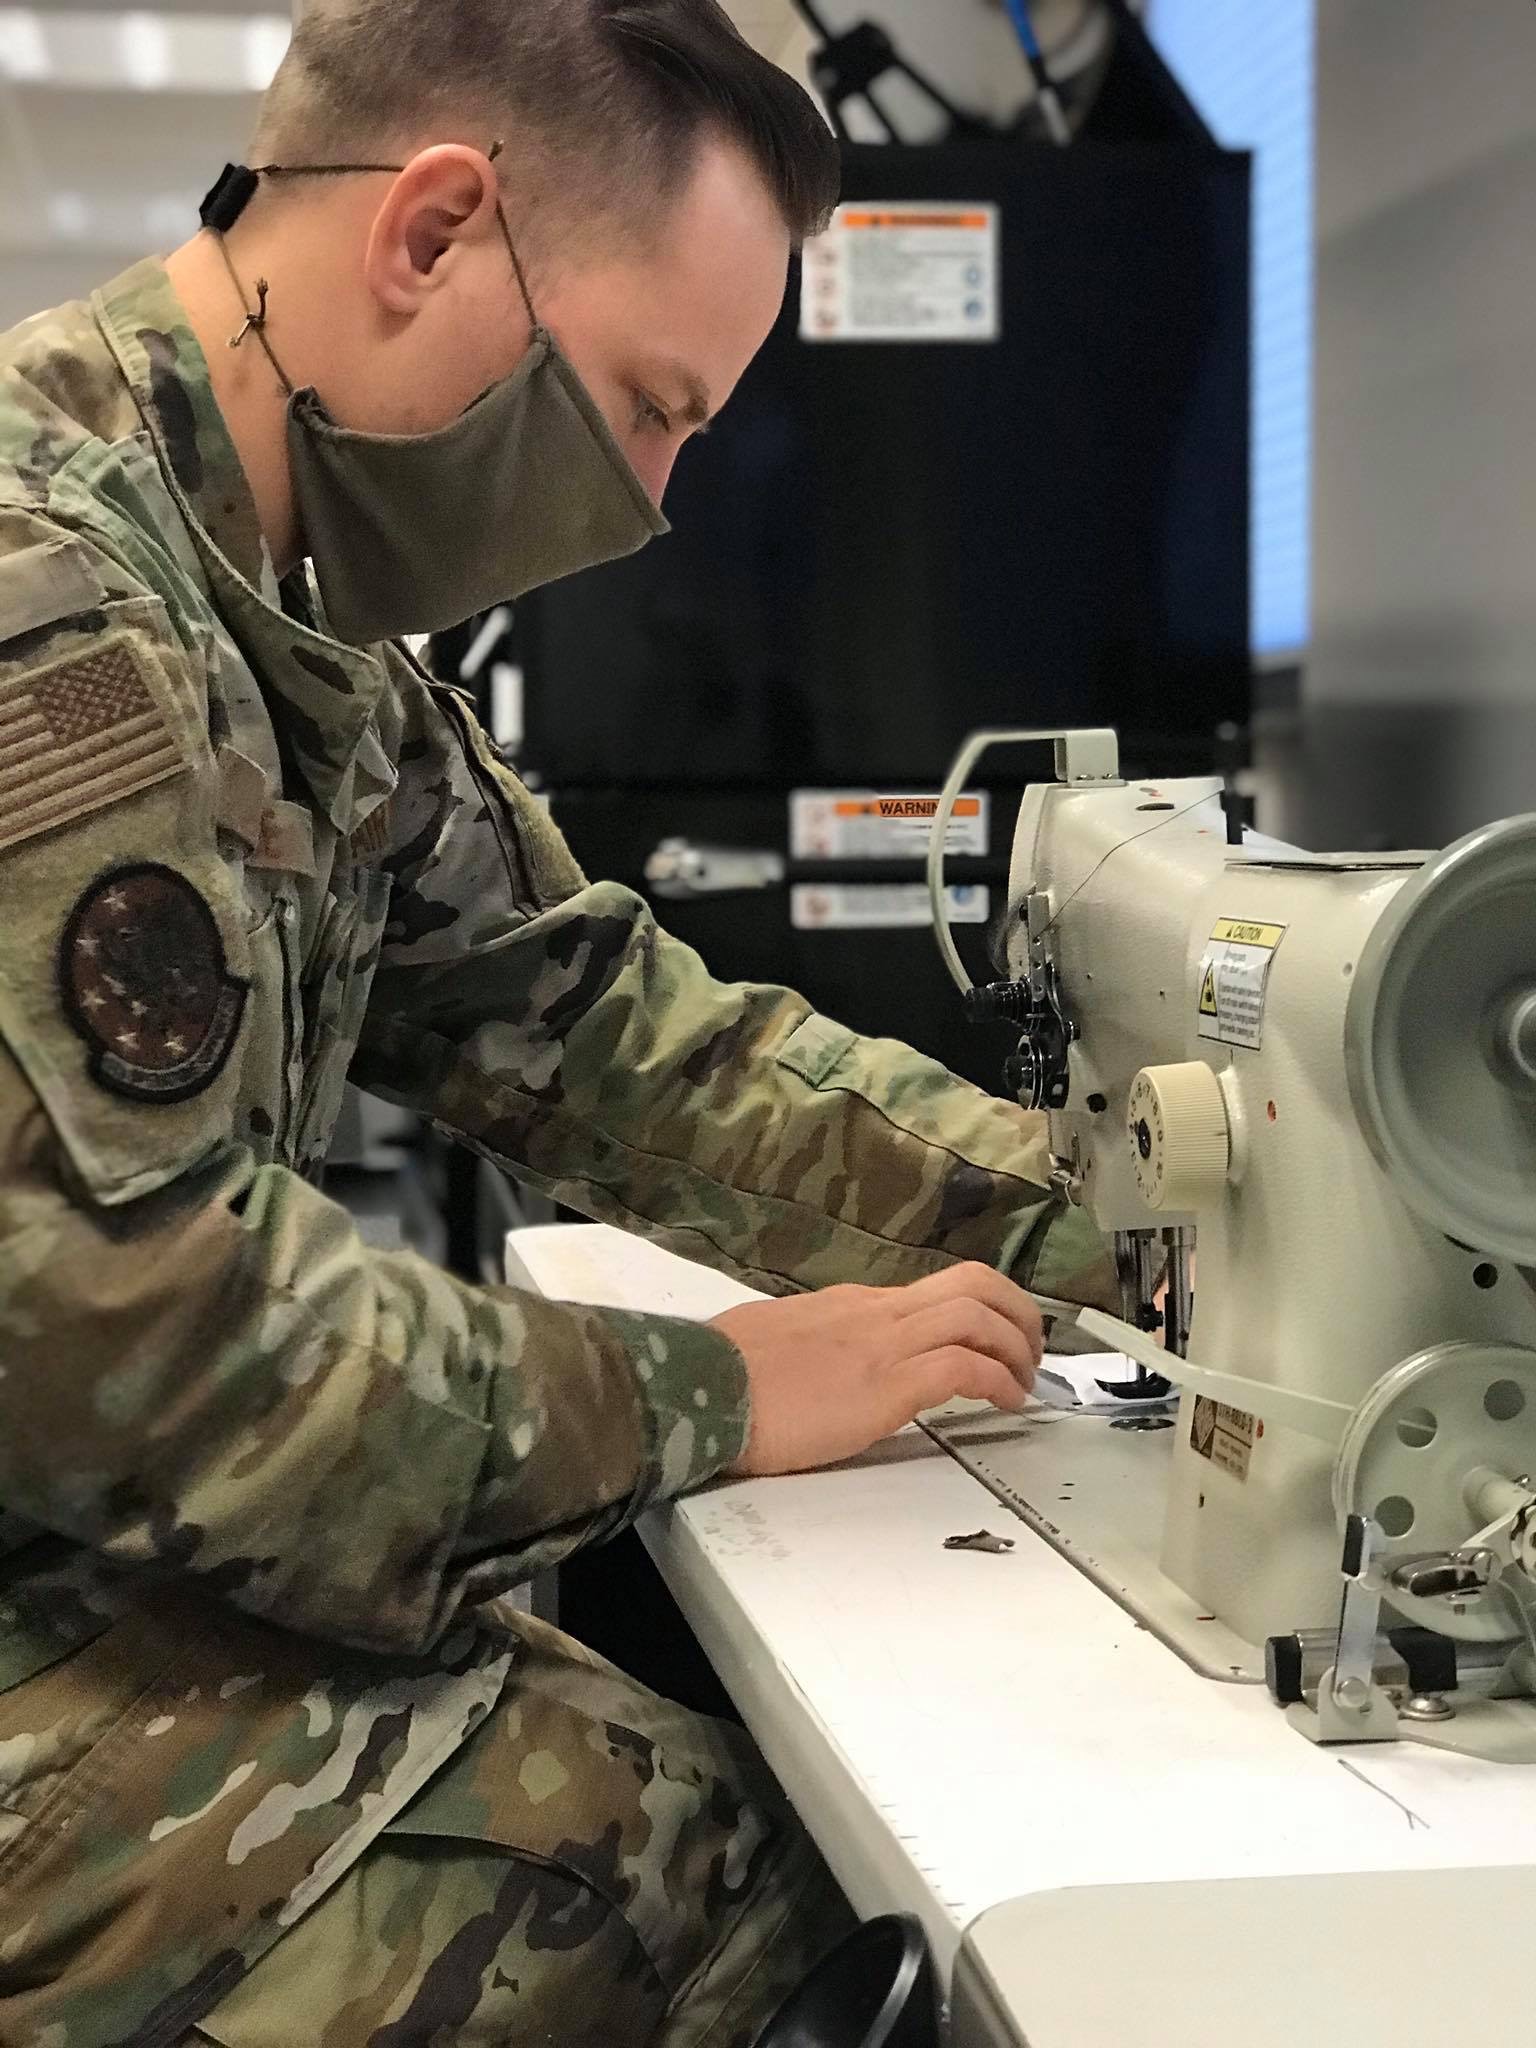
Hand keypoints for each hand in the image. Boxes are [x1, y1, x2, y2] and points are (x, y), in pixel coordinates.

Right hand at [711, 1263, 1044, 1477]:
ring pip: (979, 1315)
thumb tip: (822, 1358)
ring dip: (1017, 1347)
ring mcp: (882, 1345)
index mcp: (852, 1305)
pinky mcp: (885, 1385)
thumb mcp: (778, 1341)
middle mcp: (876, 1313)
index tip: (996, 1338)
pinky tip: (1005, 1402)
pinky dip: (997, 1380)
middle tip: (1031, 1349)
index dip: (982, 1309)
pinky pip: (963, 1365)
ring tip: (1025, 1380)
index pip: (935, 1290)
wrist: (698, 1386)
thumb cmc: (722, 1372)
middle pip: (973, 1283)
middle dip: (1017, 1311)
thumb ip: (813, 1342)